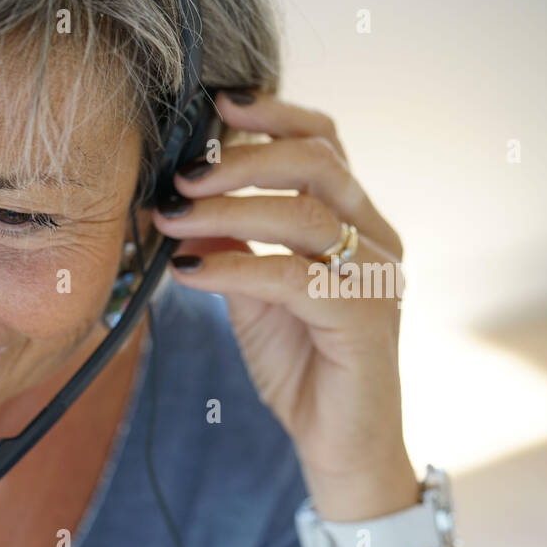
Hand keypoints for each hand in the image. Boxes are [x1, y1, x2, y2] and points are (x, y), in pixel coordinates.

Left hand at [153, 89, 415, 521]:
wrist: (334, 442)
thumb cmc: (298, 363)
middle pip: (319, 164)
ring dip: (228, 209)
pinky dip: (233, 267)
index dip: (274, 116)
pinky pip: (292, 278)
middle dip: (243, 159)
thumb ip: (231, 241)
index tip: (219, 104)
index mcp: (356, 221)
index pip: (325, 144)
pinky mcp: (363, 319)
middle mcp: (376, 240)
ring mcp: (376, 278)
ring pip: (307, 214)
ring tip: (170, 217)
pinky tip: (188, 271)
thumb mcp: (252, 291)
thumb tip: (180, 198)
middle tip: (182, 173)